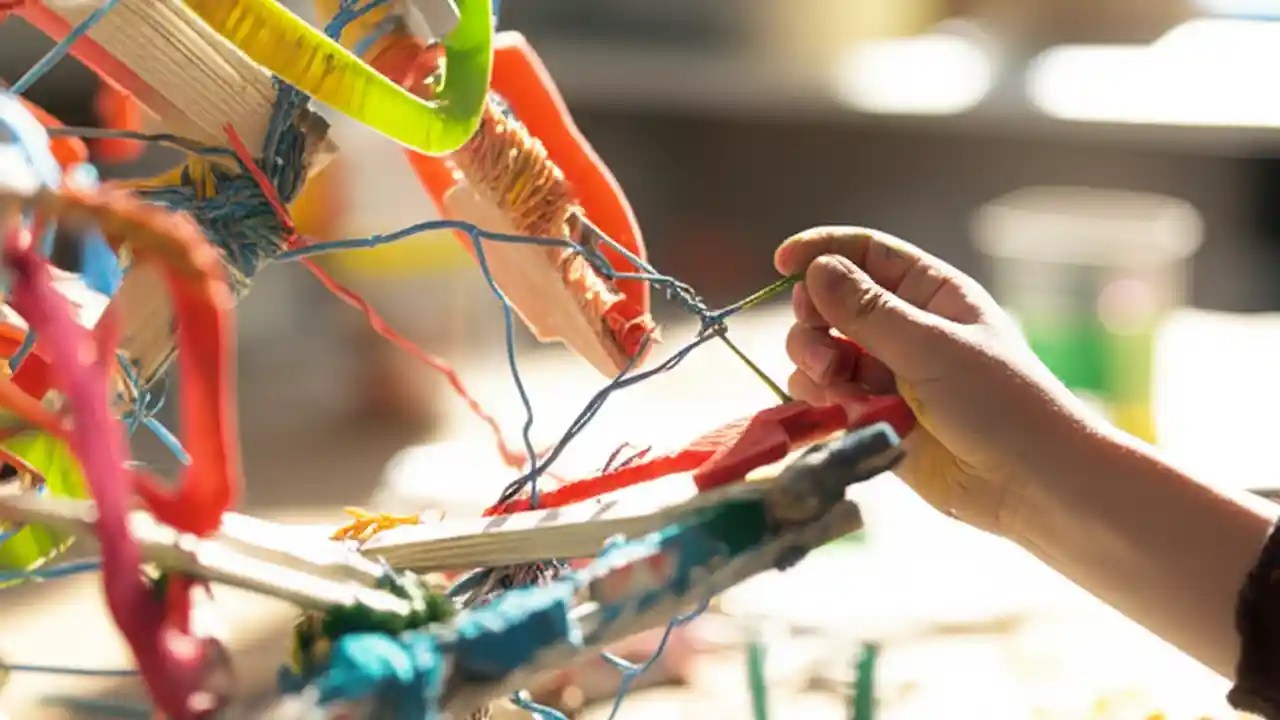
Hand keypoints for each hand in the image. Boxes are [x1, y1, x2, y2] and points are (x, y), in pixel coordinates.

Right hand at [776, 226, 1106, 535]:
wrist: (1028, 482)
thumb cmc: (1000, 403)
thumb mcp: (932, 347)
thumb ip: (868, 311)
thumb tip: (817, 269)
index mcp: (929, 294)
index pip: (865, 254)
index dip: (822, 252)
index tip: (781, 263)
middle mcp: (902, 328)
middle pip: (828, 303)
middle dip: (813, 320)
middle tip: (824, 349)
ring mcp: (885, 373)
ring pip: (819, 351)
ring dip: (815, 364)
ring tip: (839, 388)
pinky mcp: (873, 416)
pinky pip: (824, 396)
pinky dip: (821, 400)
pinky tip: (845, 413)